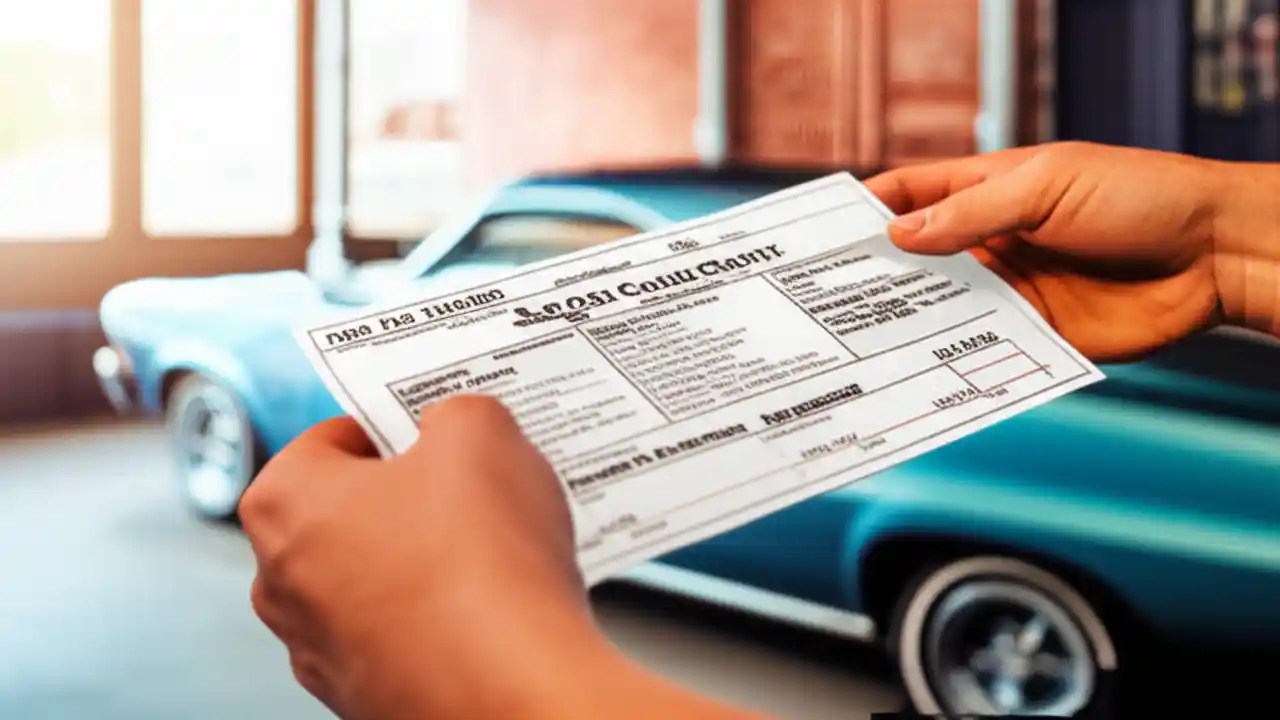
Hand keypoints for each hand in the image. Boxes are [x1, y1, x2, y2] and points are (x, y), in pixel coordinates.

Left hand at [241, 396, 764, 719]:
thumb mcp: (481, 433)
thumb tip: (458, 425)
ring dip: (433, 559)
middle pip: (353, 510)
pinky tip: (500, 604)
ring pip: (381, 577)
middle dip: (415, 495)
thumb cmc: (479, 567)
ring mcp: (323, 650)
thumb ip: (457, 410)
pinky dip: (447, 617)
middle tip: (477, 485)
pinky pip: (408, 634)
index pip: (332, 437)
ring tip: (502, 549)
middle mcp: (282, 583)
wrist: (510, 690)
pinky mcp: (369, 696)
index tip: (439, 432)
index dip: (395, 426)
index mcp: (283, 504)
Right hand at [865, 141, 1267, 360]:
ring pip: (941, 305)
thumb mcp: (1046, 188)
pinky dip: (947, 354)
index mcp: (989, 189)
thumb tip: (898, 235)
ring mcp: (1010, 288)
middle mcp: (991, 239)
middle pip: (916, 257)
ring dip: (905, 318)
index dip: (867, 209)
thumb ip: (971, 214)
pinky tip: (916, 364)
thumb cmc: (1141, 198)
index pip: (911, 194)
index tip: (822, 233)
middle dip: (874, 272)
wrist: (1215, 256)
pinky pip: (979, 344)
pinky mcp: (1034, 332)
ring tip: (855, 336)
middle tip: (825, 297)